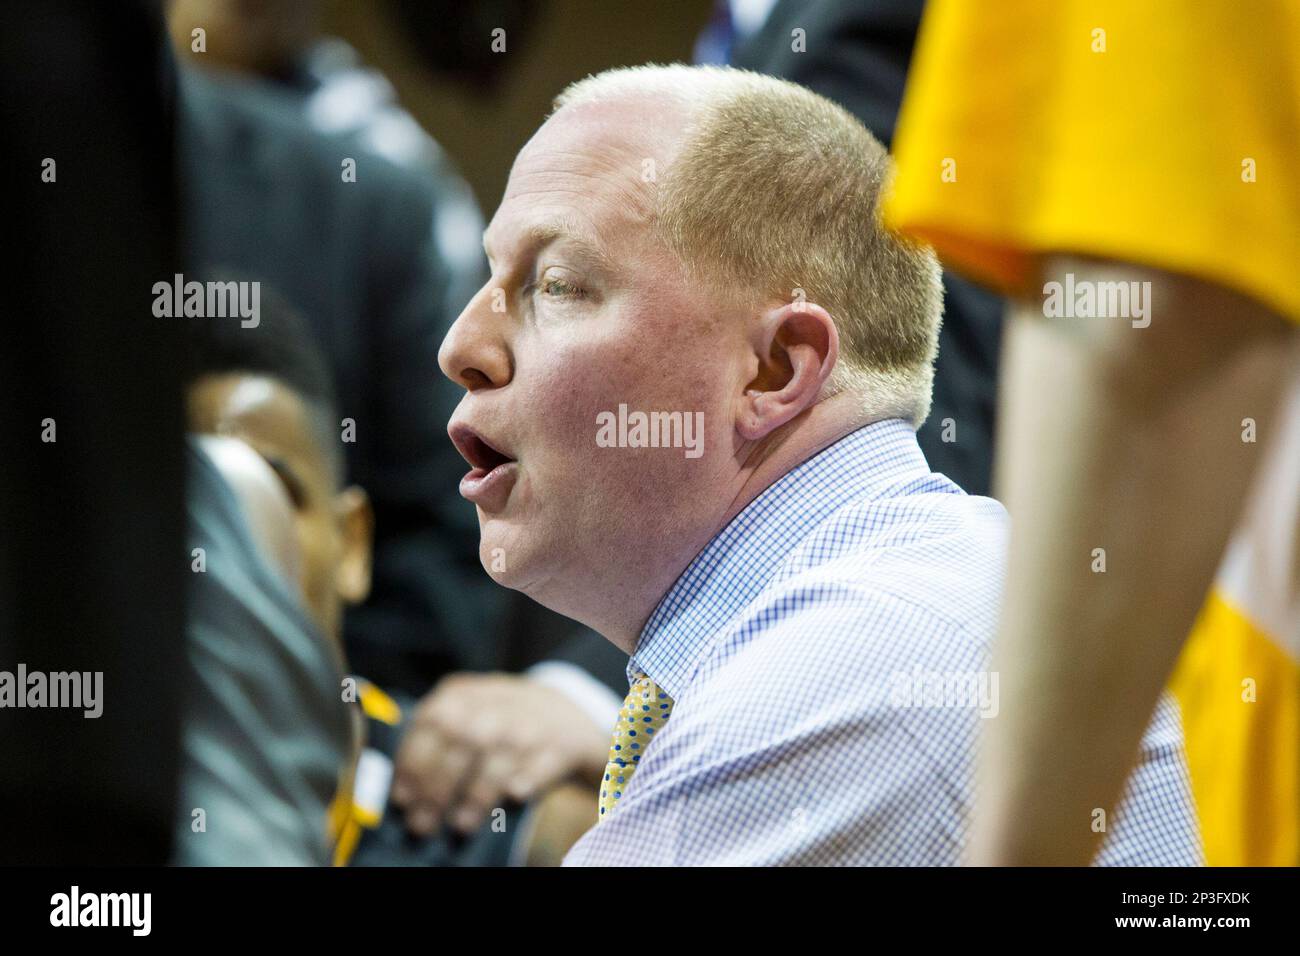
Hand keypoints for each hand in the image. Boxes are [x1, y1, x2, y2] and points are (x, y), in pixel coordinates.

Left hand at [391, 672, 606, 835]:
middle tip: (422, 825)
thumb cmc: (501, 724)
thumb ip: (436, 742)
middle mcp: (498, 702)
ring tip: (459, 826)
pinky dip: (527, 779)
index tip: (402, 799)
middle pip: (463, 739)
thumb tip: (403, 792)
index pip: (433, 721)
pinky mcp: (562, 745)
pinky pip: (543, 764)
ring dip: (475, 794)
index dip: (414, 762)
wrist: (568, 712)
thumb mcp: (466, 715)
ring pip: (500, 754)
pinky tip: (513, 796)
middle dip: (438, 786)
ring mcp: (532, 722)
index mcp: (465, 694)